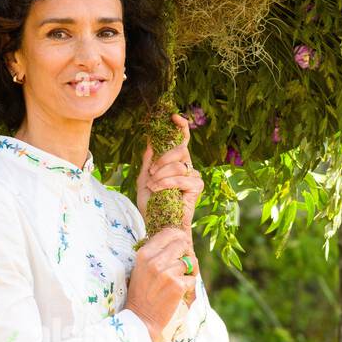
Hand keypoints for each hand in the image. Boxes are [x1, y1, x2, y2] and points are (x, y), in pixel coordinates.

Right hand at [123, 225, 199, 339]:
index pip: (169, 233)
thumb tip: (178, 240)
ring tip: (180, 281)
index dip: (179, 238)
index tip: (181, 247)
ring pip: (190, 261)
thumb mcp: (141, 268)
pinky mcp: (177, 286)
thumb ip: (156, 253)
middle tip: (184, 264)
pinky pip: (193, 278)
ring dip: (190, 271)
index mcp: (144, 253)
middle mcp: (155, 261)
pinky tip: (180, 292)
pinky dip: (189, 286)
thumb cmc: (141, 293)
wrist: (140, 318)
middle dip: (187, 253)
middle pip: (182, 244)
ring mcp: (167, 273)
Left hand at [136, 112, 203, 236]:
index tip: (173, 117)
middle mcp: (186, 168)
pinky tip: (158, 190)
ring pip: (179, 165)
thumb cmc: (152, 205)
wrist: (157, 224)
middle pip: (180, 150)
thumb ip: (148, 161)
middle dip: (162, 160)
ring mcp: (193, 177)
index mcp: (175, 163)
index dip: (181, 127)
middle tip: (152, 172)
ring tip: (153, 186)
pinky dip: (167, 183)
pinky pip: (183, 178)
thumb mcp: (144, 180)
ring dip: (162, 175)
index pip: (182, 140)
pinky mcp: (197, 188)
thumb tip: (150, 141)